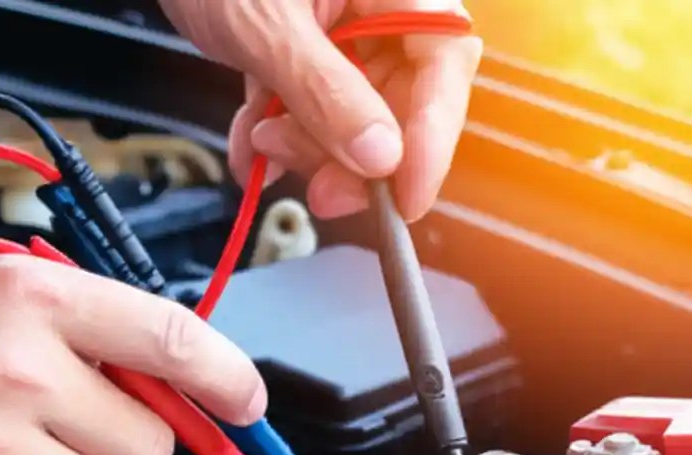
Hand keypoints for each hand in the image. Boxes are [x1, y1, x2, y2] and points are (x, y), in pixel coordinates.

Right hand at [0, 252, 265, 454]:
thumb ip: (93, 318)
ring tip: (42, 454)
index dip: (230, 380)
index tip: (247, 404)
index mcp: (34, 297)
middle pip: (156, 446)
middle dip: (143, 446)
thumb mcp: (2, 279)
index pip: (173, 340)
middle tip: (100, 429)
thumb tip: (179, 374)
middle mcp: (16, 371)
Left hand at [159, 0, 481, 221]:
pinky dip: (280, 131)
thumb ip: (326, 93)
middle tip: (322, 194)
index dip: (434, 136)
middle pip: (402, 94)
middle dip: (357, 154)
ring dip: (311, 147)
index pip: (443, 60)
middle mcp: (375, 1)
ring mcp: (338, 22)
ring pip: (353, 108)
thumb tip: (383, 159)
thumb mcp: (266, 28)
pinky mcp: (300, 40)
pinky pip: (308, 99)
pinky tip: (248, 151)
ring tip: (263, 143)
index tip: (406, 198)